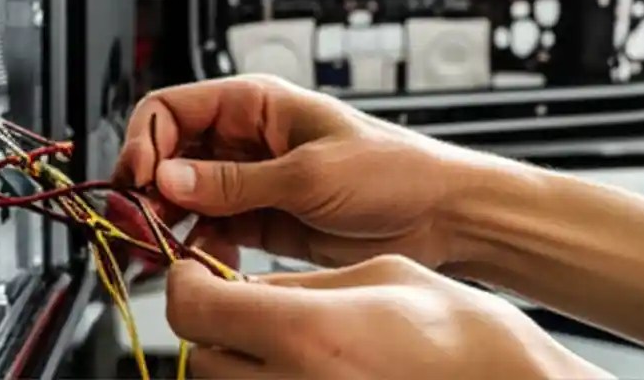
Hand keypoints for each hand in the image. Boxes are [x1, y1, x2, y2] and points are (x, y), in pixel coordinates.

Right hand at [115, 75, 516, 268]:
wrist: (440, 215)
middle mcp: (244, 138)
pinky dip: (198, 247)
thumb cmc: (393, 170)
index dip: (145, 143)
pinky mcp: (260, 219)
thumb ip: (234, 181)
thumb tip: (169, 179)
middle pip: (167, 155)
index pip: (170, 111)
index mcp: (254, 104)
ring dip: (166, 224)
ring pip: (182, 197)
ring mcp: (249, 180)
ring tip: (161, 253)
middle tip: (136, 225)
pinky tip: (206, 263)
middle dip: (146, 190)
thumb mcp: (308, 173)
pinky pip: (209, 230)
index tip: (139, 181)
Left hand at [166, 255, 609, 379]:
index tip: (200, 273)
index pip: (190, 309)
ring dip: (237, 364)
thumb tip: (241, 289)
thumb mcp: (373, 276)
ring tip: (289, 345)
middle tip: (250, 310)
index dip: (187, 284)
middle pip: (198, 357)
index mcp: (304, 334)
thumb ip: (293, 285)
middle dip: (213, 329)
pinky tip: (307, 370)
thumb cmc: (456, 331)